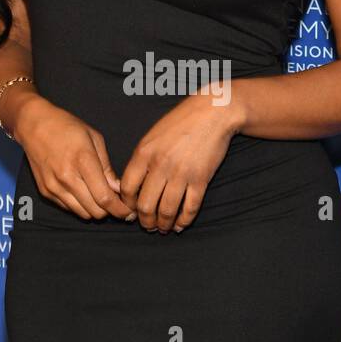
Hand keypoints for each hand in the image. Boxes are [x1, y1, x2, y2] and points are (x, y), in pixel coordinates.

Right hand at [14, 97, 135, 221]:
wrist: (33, 125)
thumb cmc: (67, 127)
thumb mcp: (94, 139)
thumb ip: (107, 167)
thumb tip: (118, 189)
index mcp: (83, 161)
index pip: (105, 198)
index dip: (120, 209)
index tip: (129, 211)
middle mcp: (67, 178)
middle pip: (95, 211)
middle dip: (111, 212)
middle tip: (118, 205)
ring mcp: (54, 187)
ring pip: (83, 214)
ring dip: (95, 211)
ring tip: (102, 200)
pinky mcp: (46, 192)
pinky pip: (69, 208)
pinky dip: (81, 206)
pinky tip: (85, 194)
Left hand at [119, 91, 242, 232]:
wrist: (213, 113)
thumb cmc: (180, 123)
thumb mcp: (152, 136)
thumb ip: (141, 159)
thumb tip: (131, 185)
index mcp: (144, 153)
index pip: (127, 189)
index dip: (127, 205)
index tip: (131, 211)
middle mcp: (160, 166)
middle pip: (145, 205)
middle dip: (145, 221)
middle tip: (147, 226)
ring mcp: (181, 174)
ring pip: (166, 211)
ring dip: (163, 225)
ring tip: (163, 228)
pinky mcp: (200, 179)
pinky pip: (189, 208)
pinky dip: (184, 221)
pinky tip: (180, 225)